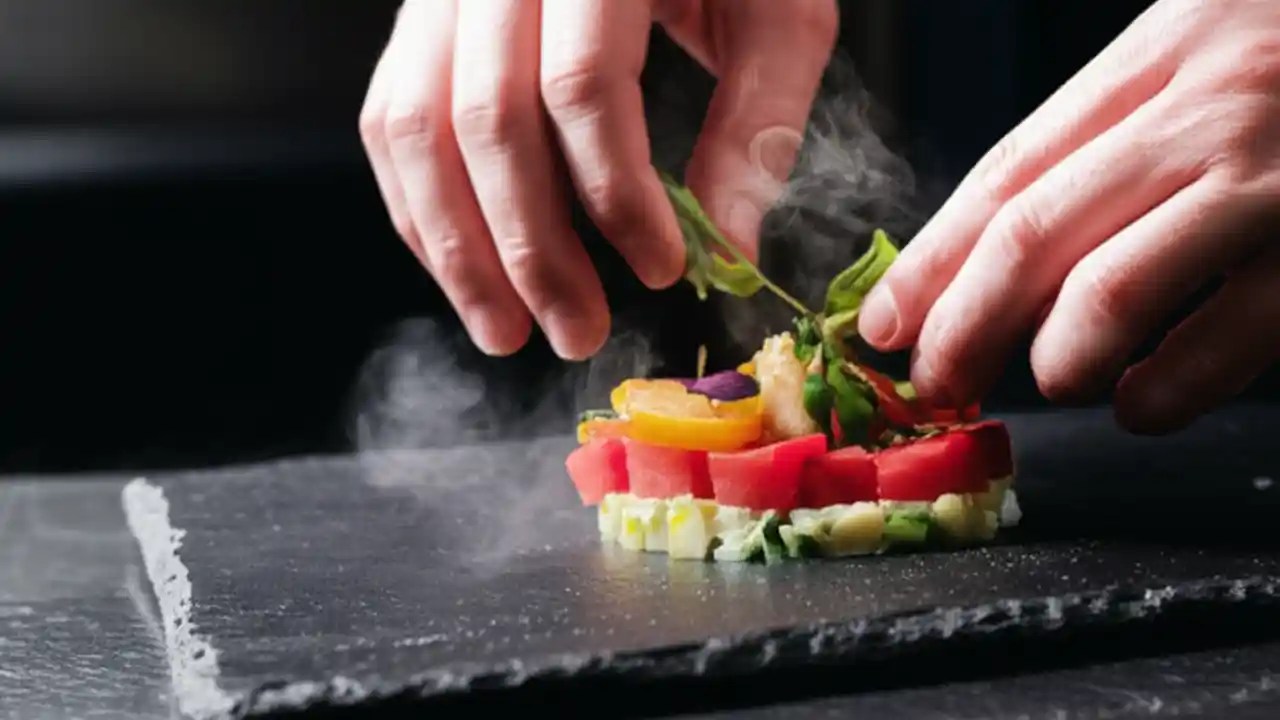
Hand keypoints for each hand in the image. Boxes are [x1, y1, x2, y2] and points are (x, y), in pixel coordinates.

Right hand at [359, 0, 837, 359]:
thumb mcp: (777, 12)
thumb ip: (756, 124)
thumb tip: (725, 249)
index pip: (582, 84)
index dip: (616, 194)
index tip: (662, 269)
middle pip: (485, 119)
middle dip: (530, 248)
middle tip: (578, 334)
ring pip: (414, 128)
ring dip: (457, 249)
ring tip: (505, 331)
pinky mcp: (419, 20)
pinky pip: (388, 121)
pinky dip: (421, 208)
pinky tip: (465, 272)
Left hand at [857, 0, 1279, 433]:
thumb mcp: (1203, 56)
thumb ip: (1109, 140)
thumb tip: (994, 259)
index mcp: (1158, 54)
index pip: (1008, 171)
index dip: (932, 260)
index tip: (886, 323)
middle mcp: (1208, 109)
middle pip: (1035, 231)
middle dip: (963, 322)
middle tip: (934, 383)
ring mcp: (1277, 178)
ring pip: (1114, 284)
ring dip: (1055, 356)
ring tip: (1048, 382)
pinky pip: (1230, 335)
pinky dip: (1165, 388)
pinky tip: (1136, 403)